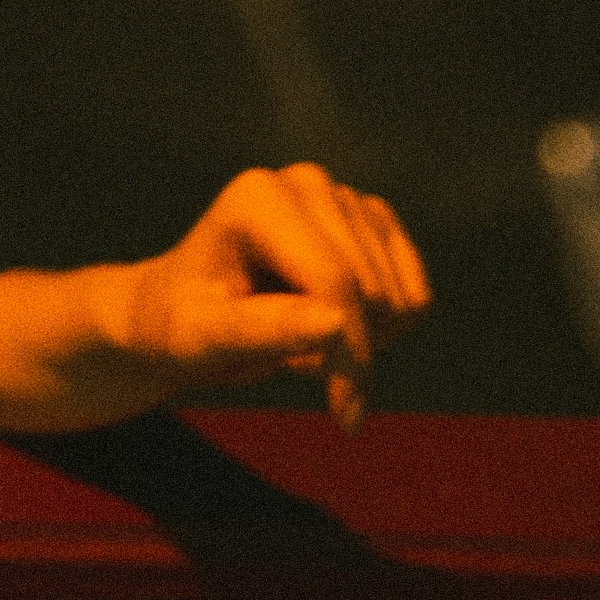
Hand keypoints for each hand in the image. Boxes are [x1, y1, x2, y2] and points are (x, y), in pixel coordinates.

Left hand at [124, 161, 431, 424]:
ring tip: (299, 339)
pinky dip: (383, 330)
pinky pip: (416, 296)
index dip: (347, 356)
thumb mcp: (206, 339)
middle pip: (371, 291)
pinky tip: (328, 326)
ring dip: (360, 343)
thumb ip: (266, 329)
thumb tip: (335, 322)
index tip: (344, 415)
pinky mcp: (373, 222)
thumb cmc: (183, 325)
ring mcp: (344, 198)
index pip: (334, 282)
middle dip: (349, 353)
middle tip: (291, 364)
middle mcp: (307, 183)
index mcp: (258, 198)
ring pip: (400, 298)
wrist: (183, 313)